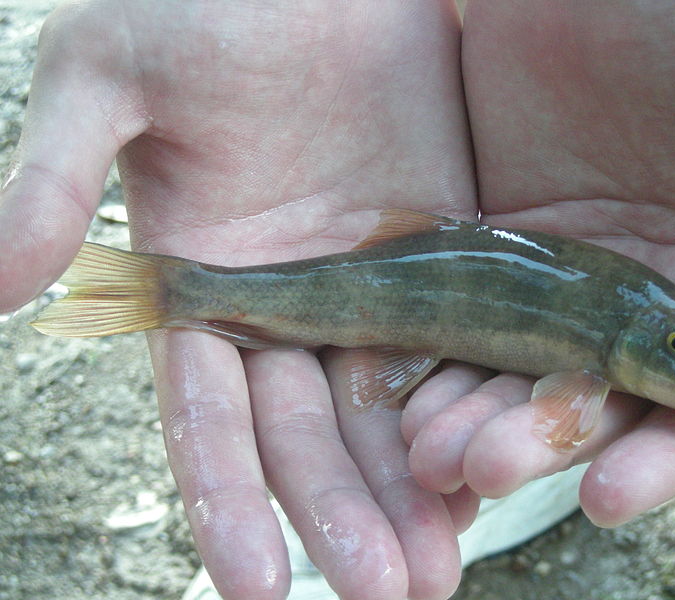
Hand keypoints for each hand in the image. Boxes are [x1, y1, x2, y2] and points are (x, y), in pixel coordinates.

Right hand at [0, 1, 475, 597]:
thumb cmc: (202, 2)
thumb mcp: (109, 73)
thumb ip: (51, 178)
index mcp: (204, 280)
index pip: (210, 414)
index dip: (225, 498)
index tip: (252, 587)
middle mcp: (288, 302)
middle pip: (310, 432)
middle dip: (342, 514)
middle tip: (388, 592)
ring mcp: (371, 285)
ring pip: (386, 408)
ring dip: (411, 490)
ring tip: (439, 571)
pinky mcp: (442, 255)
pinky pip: (456, 345)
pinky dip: (470, 409)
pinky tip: (494, 472)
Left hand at [404, 0, 674, 525]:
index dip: (665, 450)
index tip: (607, 498)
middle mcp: (663, 283)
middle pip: (606, 392)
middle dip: (549, 439)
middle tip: (486, 470)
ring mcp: (577, 265)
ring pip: (529, 362)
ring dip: (484, 413)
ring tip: (434, 453)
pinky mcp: (505, 235)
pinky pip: (471, 309)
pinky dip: (444, 355)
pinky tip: (408, 394)